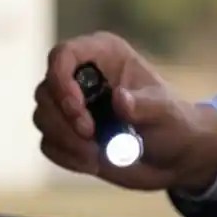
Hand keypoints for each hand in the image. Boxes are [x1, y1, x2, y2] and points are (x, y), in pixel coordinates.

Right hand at [33, 32, 216, 192]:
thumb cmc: (174, 124)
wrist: (173, 157)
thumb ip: (144, 105)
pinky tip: (93, 162)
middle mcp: (82, 75)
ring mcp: (71, 105)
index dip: (60, 80)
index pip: (63, 55)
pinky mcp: (67, 134)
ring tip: (98, 154)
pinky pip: (48, 144)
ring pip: (42, 117)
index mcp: (104, 54)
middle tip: (92, 135)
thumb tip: (119, 99)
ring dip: (66, 140)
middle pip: (46, 90)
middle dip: (64, 119)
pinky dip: (67, 156)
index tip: (77, 110)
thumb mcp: (166, 113)